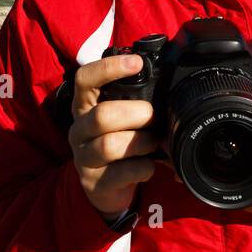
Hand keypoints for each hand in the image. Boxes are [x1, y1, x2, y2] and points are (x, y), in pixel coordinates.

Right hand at [66, 53, 162, 221]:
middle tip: (154, 118)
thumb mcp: (123, 119)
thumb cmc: (120, 143)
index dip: (108, 68)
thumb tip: (172, 89)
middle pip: (103, 115)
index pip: (84, 78)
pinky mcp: (94, 181)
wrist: (108, 188)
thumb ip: (137, 102)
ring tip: (153, 144)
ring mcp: (83, 157)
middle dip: (138, 114)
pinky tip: (147, 166)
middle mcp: (79, 129)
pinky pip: (124, 172)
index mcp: (85, 106)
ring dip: (142, 142)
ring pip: (111, 144)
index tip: (136, 63)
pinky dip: (144, 168)